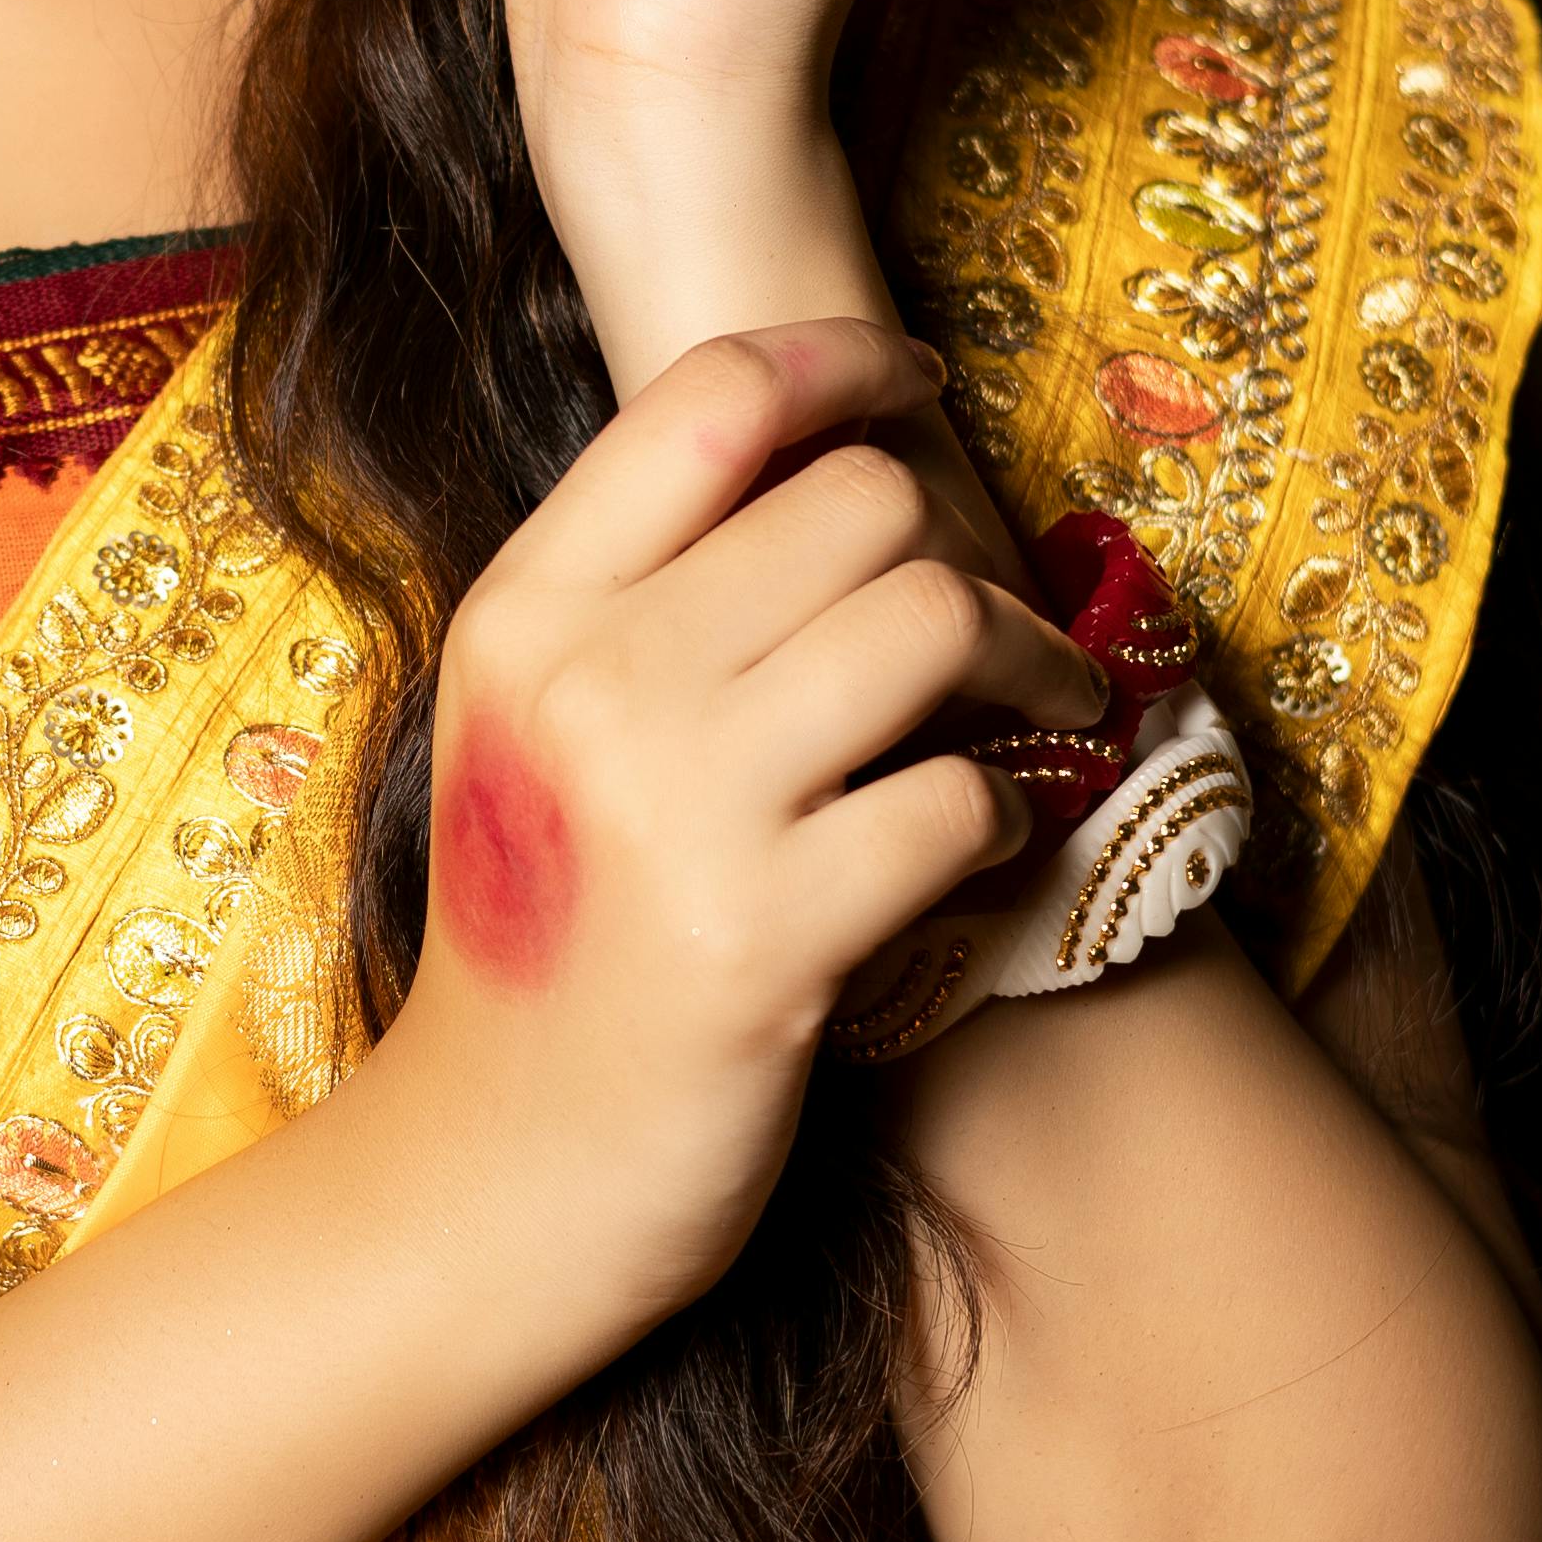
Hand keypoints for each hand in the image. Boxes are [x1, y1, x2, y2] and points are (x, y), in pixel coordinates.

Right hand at [370, 321, 1107, 1331]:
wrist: (493, 1177)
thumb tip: (846, 470)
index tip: (922, 389)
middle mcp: (590, 684)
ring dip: (1035, 664)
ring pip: (934, 620)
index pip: (711, 394)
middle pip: (858, 502)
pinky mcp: (766, 941)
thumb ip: (643, 596)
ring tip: (1048, 716)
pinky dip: (1014, 816)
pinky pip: (963, 802)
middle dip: (968, 551)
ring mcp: (675, 810)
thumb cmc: (543, 942)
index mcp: (524, 612)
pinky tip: (986, 847)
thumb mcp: (531, 729)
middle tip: (1010, 630)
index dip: (850, 363)